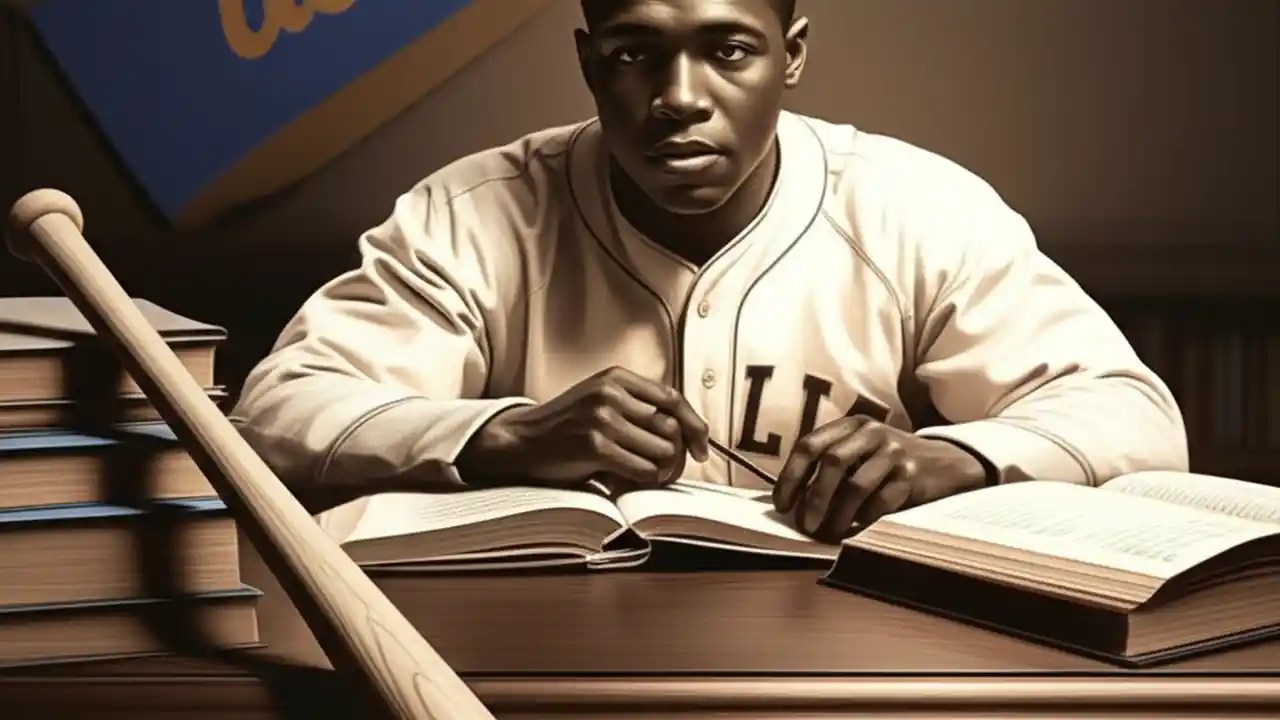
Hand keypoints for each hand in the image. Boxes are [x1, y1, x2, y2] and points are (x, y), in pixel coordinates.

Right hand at [455, 366, 709, 489]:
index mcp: (616, 378)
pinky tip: (625, 481)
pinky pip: (644, 470)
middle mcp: (612, 393)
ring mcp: (603, 419)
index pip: (673, 398)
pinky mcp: (596, 447)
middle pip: (672, 428)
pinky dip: (642, 481)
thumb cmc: (563, 427)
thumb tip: (685, 430)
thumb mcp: (599, 400)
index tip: (701, 448)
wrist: (519, 442)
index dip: (695, 425)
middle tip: (669, 472)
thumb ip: (635, 405)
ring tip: (641, 475)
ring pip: (662, 451)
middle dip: (677, 455)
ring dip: (659, 471)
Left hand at [772, 415, 989, 542]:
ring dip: (837, 516)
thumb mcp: (859, 451)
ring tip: (828, 534)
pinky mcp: (912, 476)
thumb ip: (829, 466)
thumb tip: (791, 502)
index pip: (809, 445)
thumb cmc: (886, 462)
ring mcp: (894, 453)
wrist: (943, 462)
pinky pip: (880, 503)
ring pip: (856, 486)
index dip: (790, 476)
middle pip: (832, 463)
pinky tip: (855, 530)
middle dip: (813, 498)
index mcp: (850, 425)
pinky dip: (863, 520)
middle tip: (804, 526)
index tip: (782, 505)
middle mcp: (872, 432)